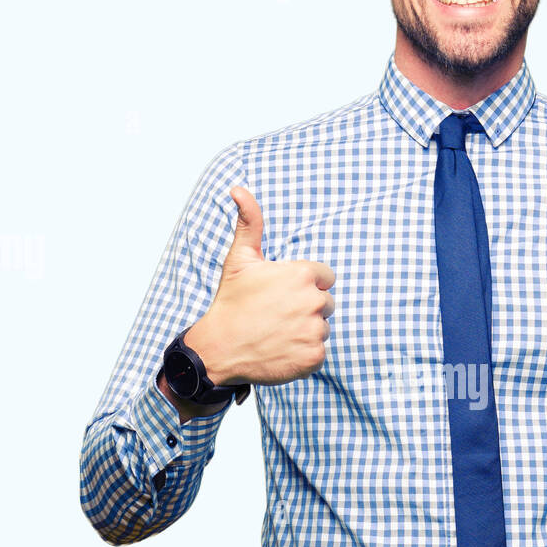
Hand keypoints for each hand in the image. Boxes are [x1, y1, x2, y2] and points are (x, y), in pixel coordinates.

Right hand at [185, 185, 335, 386]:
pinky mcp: (314, 357)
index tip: (283, 294)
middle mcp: (313, 302)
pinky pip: (319, 352)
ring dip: (306, 330)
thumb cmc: (231, 302)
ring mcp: (315, 331)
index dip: (306, 284)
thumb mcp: (239, 259)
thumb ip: (250, 222)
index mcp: (302, 275)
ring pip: (323, 327)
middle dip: (306, 307)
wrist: (219, 349)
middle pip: (326, 303)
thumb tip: (238, 189)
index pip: (325, 277)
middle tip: (277, 314)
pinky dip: (303, 353)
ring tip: (277, 332)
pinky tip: (281, 349)